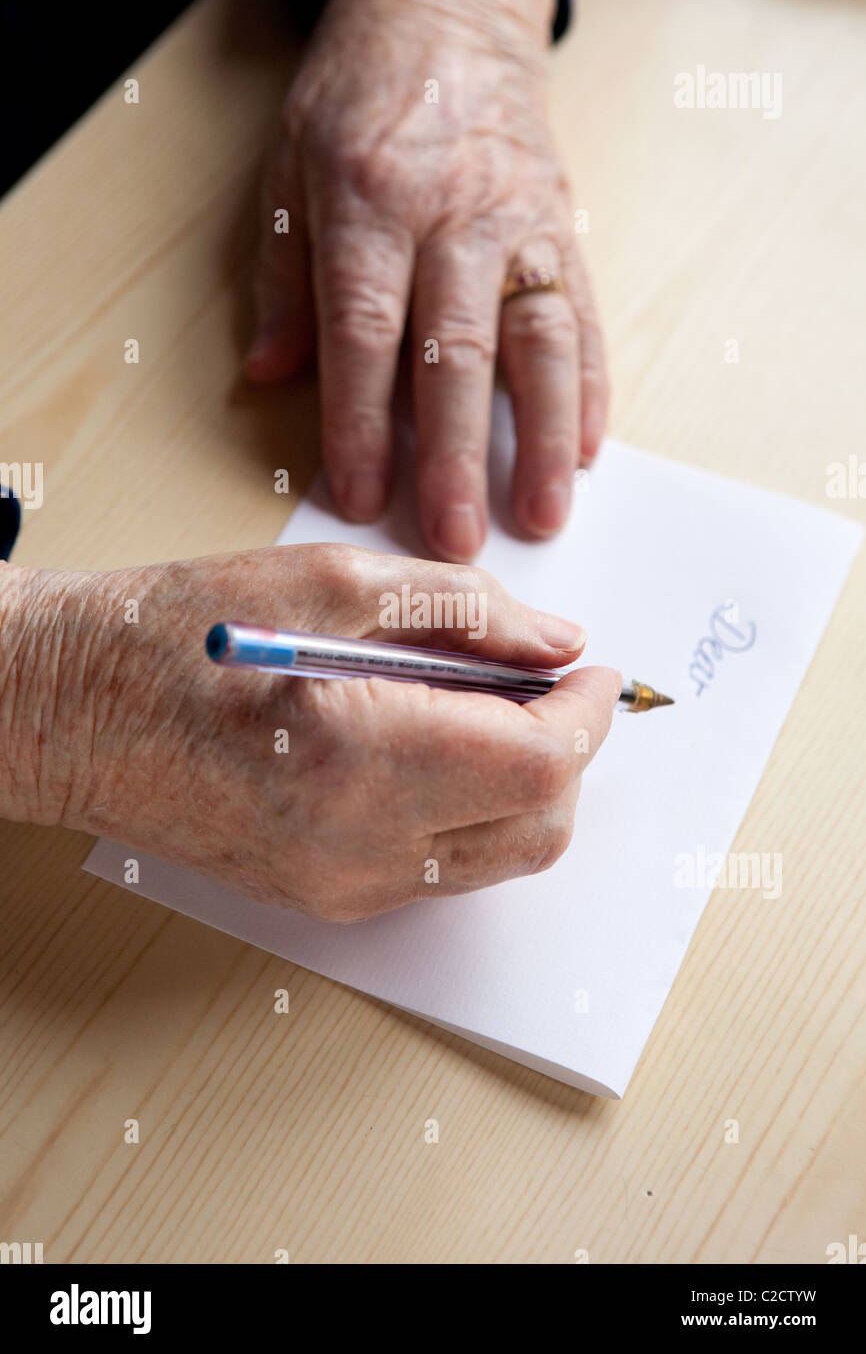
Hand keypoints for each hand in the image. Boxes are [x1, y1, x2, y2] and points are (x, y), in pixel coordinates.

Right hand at [0, 548, 619, 920]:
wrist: (69, 710)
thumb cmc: (176, 633)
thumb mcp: (332, 582)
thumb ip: (466, 611)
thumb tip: (557, 640)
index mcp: (362, 760)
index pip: (539, 763)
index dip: (589, 713)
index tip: (596, 670)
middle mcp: (359, 851)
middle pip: (537, 829)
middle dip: (570, 755)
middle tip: (551, 686)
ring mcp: (341, 888)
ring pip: (497, 859)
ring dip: (525, 787)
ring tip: (494, 709)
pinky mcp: (322, 898)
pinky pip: (439, 869)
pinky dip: (470, 812)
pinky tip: (439, 748)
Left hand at [245, 0, 608, 560]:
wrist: (451, 12)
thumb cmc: (362, 97)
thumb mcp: (291, 168)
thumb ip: (285, 277)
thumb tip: (270, 376)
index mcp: (370, 202)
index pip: (366, 334)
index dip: (362, 424)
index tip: (362, 497)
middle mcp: (453, 216)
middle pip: (457, 353)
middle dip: (457, 455)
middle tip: (457, 539)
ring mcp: (519, 224)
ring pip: (539, 342)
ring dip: (543, 438)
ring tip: (544, 514)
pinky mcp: (562, 231)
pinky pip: (582, 316)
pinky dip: (588, 388)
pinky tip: (588, 449)